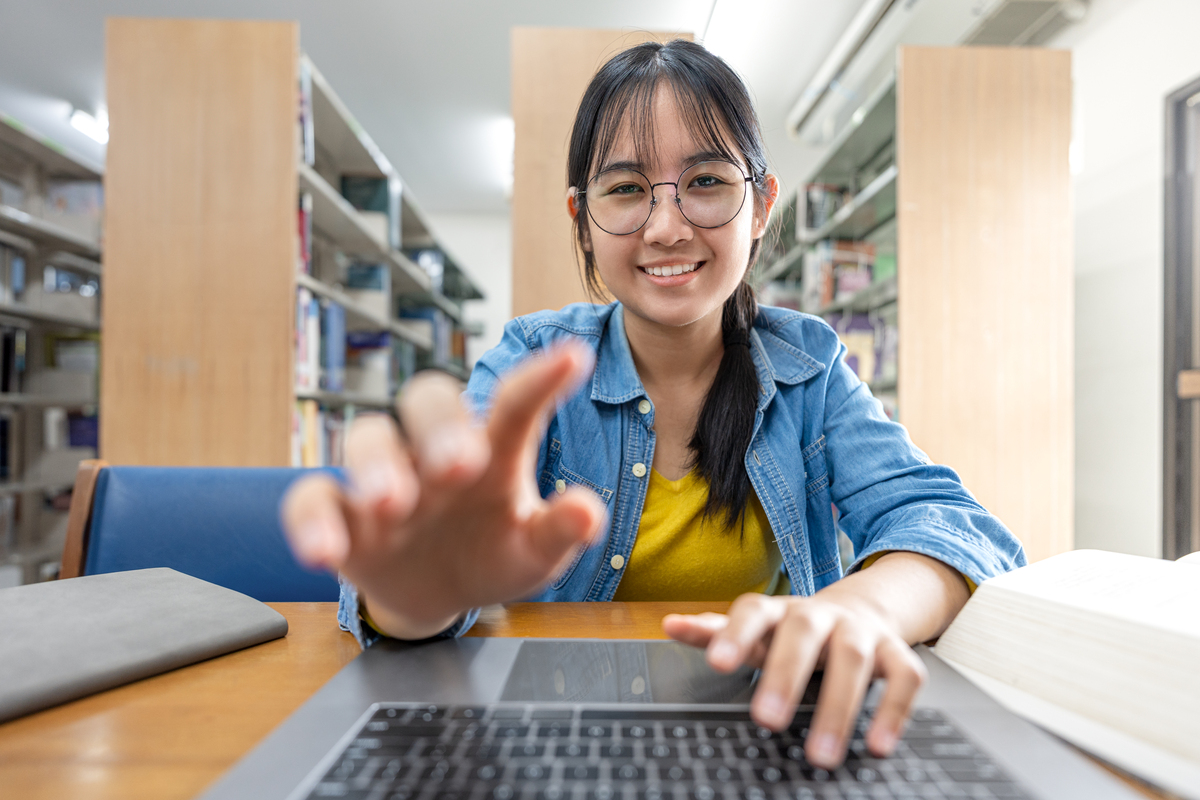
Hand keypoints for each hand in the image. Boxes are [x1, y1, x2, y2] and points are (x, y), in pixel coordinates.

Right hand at [281, 343, 607, 638]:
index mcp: (491, 450)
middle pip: (428, 399)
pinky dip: (312, 521)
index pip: (514, 404)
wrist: (438, 593)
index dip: (541, 380)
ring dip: (376, 464)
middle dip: (441, 424)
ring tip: (392, 504)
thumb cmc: (492, 554)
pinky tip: (325, 553)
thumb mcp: (532, 551)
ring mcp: (383, 477)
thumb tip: (590, 512)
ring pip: (366, 436)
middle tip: (462, 463)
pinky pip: (311, 498)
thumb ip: (557, 531)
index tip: (575, 358)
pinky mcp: (339, 514)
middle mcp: (433, 450)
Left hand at [663, 592, 927, 769]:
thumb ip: (714, 631)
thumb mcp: (757, 631)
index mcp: (780, 611)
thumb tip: (669, 625)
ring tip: (820, 755)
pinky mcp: (898, 651)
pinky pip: (905, 676)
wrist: (862, 610)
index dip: (735, 632)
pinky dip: (893, 710)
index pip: (754, 610)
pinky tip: (877, 745)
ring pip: (853, 658)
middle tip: (766, 720)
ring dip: (838, 706)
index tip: (717, 662)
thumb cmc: (796, 631)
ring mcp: (862, 632)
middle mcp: (822, 615)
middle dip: (785, 675)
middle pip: (803, 633)